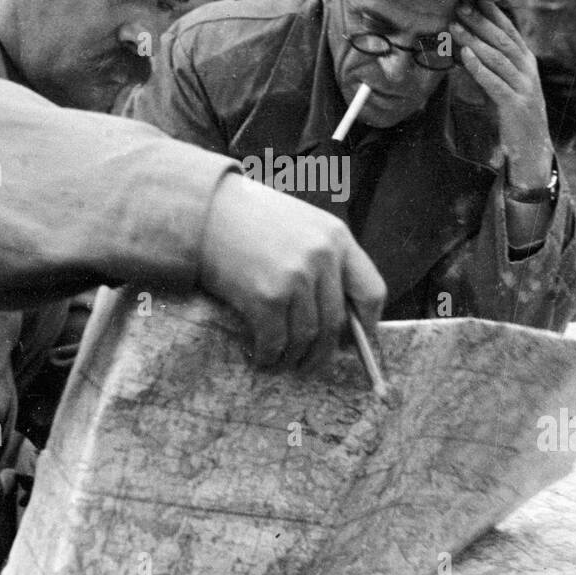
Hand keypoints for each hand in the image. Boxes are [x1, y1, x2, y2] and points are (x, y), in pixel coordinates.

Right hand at [199, 173, 385, 371]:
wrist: (203, 210)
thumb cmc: (249, 218)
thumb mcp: (301, 226)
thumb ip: (324, 260)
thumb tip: (340, 316)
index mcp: (337, 237)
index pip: (372, 292)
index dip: (366, 324)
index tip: (353, 340)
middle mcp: (322, 257)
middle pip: (337, 323)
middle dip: (324, 352)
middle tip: (312, 364)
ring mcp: (295, 277)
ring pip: (308, 337)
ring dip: (296, 357)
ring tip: (284, 361)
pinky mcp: (266, 296)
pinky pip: (277, 341)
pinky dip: (270, 356)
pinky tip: (263, 356)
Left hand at [450, 0, 553, 189]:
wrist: (533, 151)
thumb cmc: (515, 117)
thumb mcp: (506, 86)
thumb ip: (492, 67)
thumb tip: (467, 46)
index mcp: (527, 64)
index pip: (510, 32)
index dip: (493, 14)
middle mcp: (528, 72)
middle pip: (503, 41)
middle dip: (480, 22)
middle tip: (460, 6)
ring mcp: (524, 88)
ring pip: (498, 59)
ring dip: (474, 41)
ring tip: (455, 27)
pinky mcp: (516, 106)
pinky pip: (495, 83)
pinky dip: (479, 68)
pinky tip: (465, 56)